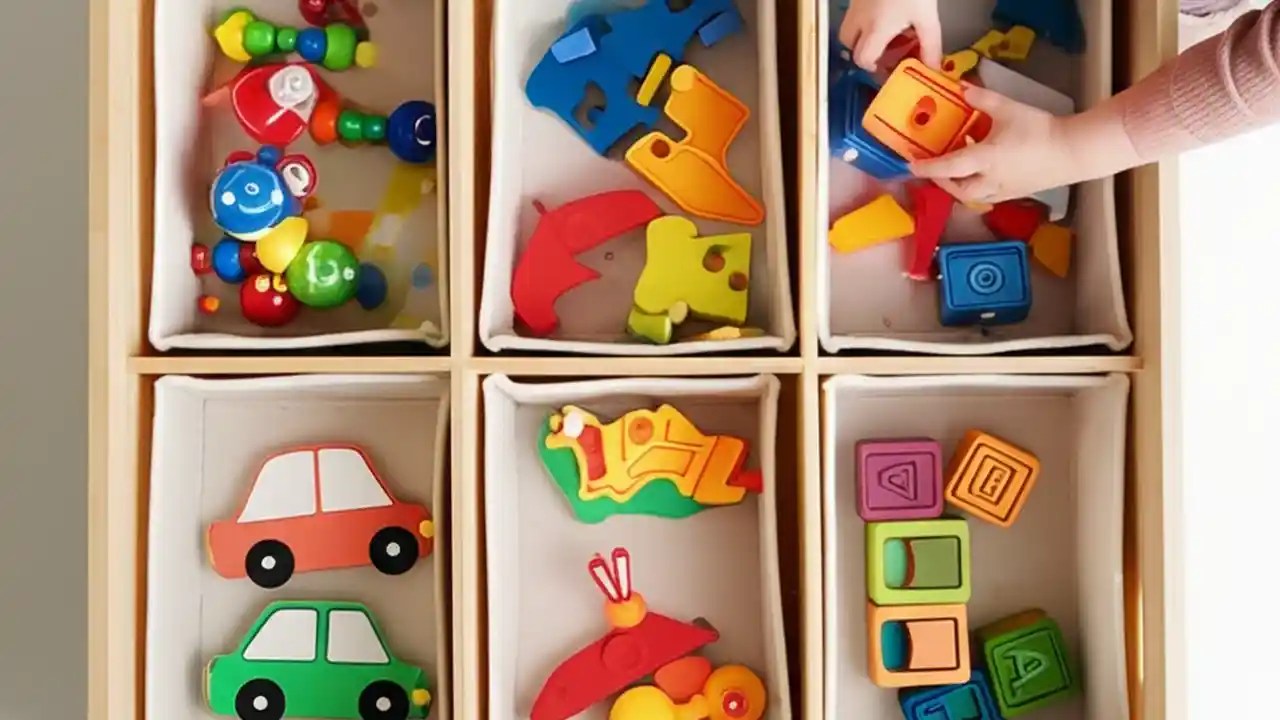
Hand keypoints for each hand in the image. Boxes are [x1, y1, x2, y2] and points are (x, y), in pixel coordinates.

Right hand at [838, 0, 942, 69]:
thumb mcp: (927, 17)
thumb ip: (930, 45)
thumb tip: (933, 68)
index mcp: (876, 29)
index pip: (862, 59)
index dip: (872, 67)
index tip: (887, 66)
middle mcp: (859, 18)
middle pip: (849, 44)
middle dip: (862, 50)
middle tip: (882, 50)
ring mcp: (855, 3)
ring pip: (848, 27)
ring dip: (860, 34)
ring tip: (881, 31)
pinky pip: (854, 11)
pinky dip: (863, 17)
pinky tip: (883, 11)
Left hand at [910, 85, 1085, 204]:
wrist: (1075, 151)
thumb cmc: (1041, 129)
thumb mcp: (1009, 109)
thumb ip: (982, 98)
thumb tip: (963, 88)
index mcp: (984, 160)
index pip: (948, 167)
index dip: (927, 167)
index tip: (910, 165)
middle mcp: (990, 181)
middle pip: (958, 191)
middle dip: (943, 182)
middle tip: (935, 169)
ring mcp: (1004, 191)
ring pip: (973, 198)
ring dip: (960, 187)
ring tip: (957, 171)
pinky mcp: (1016, 193)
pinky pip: (989, 196)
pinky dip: (978, 188)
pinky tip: (982, 172)